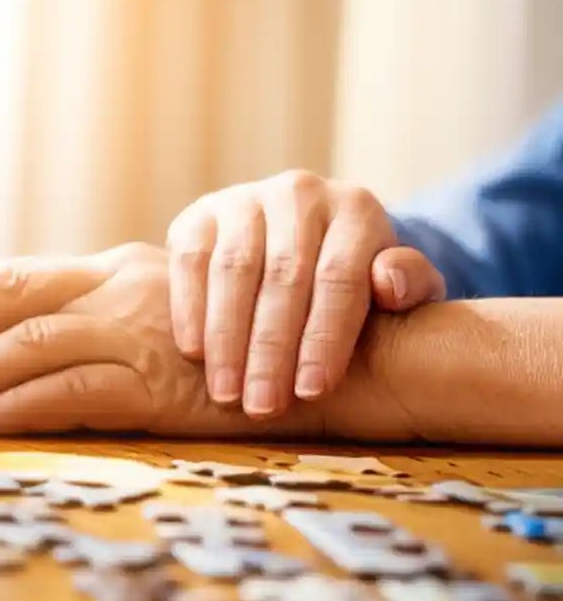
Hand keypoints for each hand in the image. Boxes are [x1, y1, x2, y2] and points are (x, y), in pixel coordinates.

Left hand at [0, 243, 327, 436]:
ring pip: (28, 342)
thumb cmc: (242, 348)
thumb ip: (105, 324)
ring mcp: (139, 327)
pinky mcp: (161, 376)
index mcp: (112, 270)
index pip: (11, 280)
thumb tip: (29, 356)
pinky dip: (14, 407)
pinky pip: (70, 388)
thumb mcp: (163, 322)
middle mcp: (119, 284)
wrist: (336, 357)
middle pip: (4, 298)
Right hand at [165, 170, 444, 418]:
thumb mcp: (400, 287)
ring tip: (227, 393)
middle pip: (284, 276)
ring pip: (233, 269)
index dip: (324, 338)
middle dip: (272, 349)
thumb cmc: (358, 281)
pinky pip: (190, 261)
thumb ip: (411, 286)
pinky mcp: (201, 214)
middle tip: (263, 406)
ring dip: (227, 337)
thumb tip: (390, 284)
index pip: (339, 277)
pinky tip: (195, 353)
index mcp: (357, 210)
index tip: (312, 392)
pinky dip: (190, 308)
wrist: (306, 238)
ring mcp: (246, 199)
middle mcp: (300, 194)